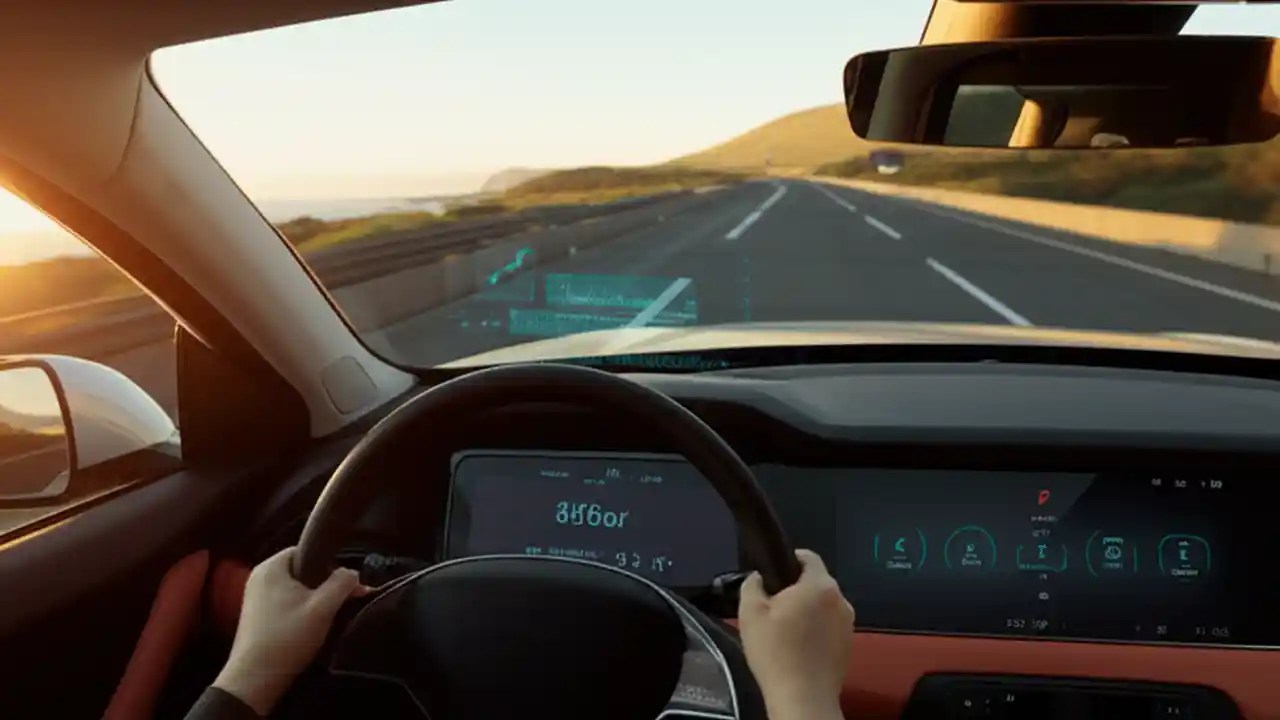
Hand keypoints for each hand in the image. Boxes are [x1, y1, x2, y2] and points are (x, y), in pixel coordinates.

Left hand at [213, 547, 367, 715]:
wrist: (255, 679)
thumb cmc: (288, 636)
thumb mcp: (323, 607)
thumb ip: (343, 583)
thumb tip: (353, 573)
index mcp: (271, 566)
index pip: (306, 551)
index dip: (329, 564)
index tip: (343, 584)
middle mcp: (259, 576)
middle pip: (301, 571)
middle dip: (323, 585)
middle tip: (340, 602)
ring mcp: (255, 597)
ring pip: (295, 589)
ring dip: (313, 600)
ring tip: (327, 616)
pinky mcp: (256, 616)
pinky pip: (285, 603)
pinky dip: (300, 611)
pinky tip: (310, 627)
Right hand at [738, 550, 853, 719]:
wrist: (802, 697)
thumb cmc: (775, 652)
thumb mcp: (750, 613)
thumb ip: (752, 584)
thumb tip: (759, 578)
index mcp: (820, 585)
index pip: (808, 556)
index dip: (789, 559)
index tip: (773, 574)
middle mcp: (841, 600)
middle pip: (816, 583)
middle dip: (796, 589)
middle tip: (772, 606)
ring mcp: (849, 624)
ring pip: (824, 606)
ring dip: (807, 611)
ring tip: (784, 630)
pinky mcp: (849, 645)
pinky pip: (830, 627)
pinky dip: (816, 630)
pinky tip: (799, 647)